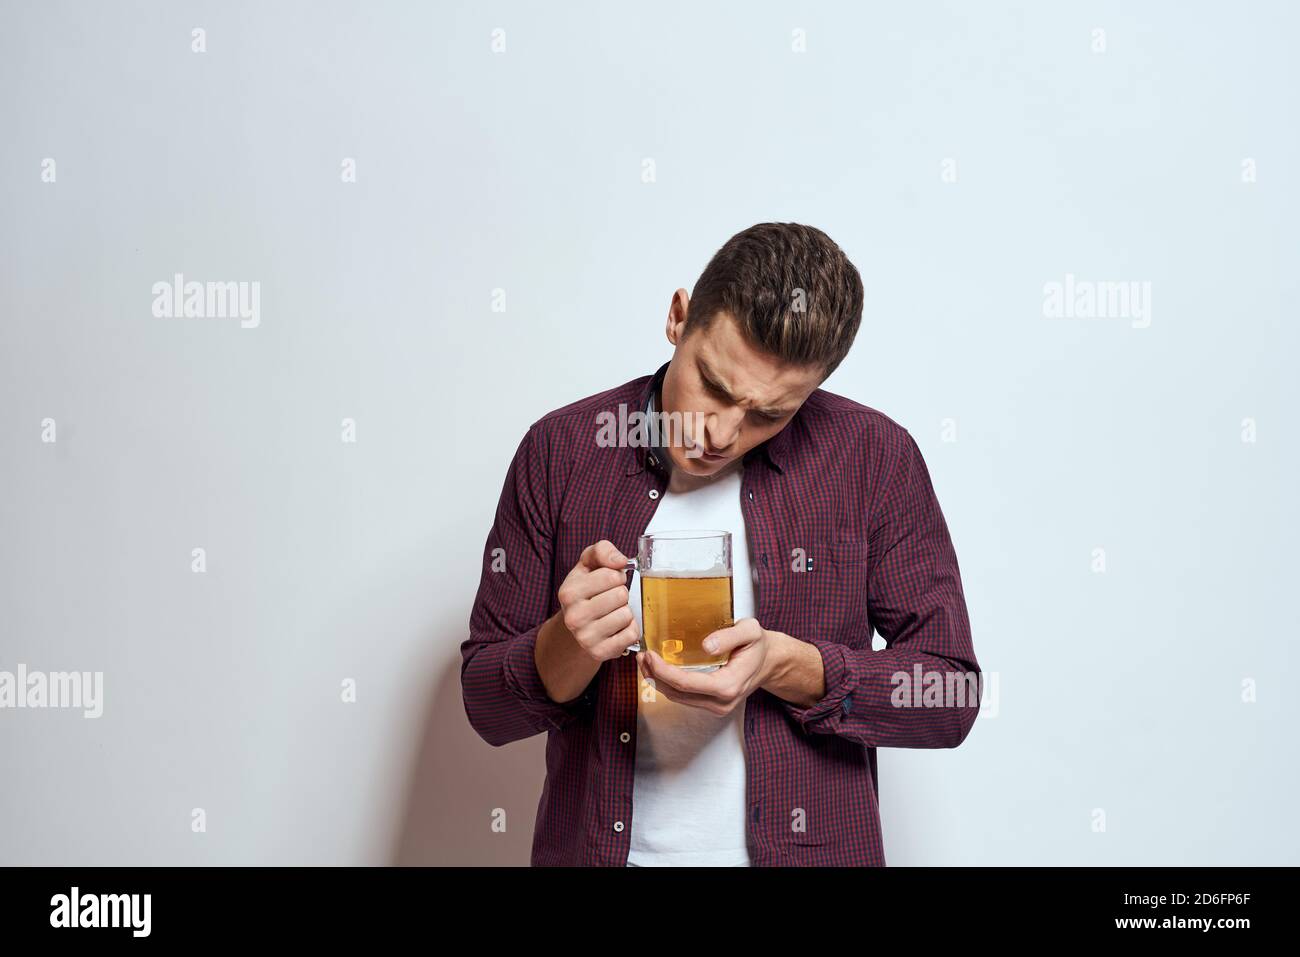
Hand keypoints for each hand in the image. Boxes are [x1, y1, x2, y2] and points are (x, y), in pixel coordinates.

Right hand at [555, 540, 640, 662]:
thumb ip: (603, 551)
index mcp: (568, 592)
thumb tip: (620, 560)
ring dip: (626, 611)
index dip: (616, 575)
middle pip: (621, 595)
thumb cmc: (587, 589)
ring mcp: (586, 637)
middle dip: (621, 593)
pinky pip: (631, 634)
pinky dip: (630, 629)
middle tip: (611, 599)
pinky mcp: (600, 652)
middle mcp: (574, 617)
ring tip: (612, 612)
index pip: (611, 575)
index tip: (610, 581)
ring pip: (627, 615)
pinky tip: (617, 627)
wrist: (577, 625)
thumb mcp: (589, 564)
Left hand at [636, 618, 776, 715]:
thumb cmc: (758, 645)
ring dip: (658, 681)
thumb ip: (729, 636)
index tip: (650, 655)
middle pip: (677, 694)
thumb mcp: (750, 631)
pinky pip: (683, 697)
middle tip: (642, 655)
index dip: (664, 671)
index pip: (687, 684)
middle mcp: (721, 702)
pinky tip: (660, 669)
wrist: (769, 662)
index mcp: (729, 685)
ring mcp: (716, 707)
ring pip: (677, 698)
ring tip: (646, 660)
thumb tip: (706, 645)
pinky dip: (668, 684)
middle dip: (655, 676)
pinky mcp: (711, 705)